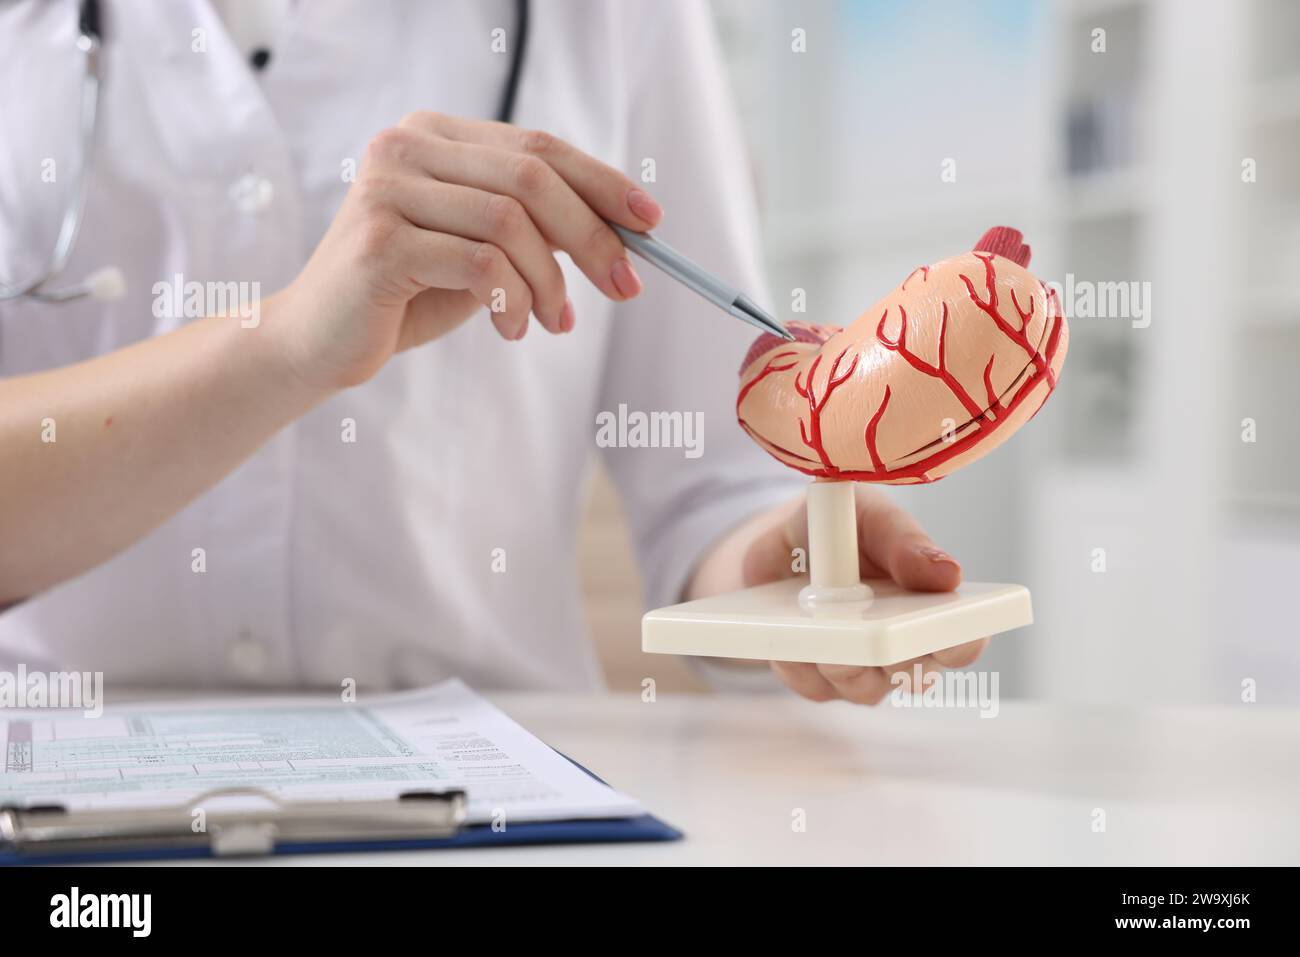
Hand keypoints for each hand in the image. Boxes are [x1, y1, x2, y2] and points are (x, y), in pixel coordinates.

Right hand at [269, 112, 663, 389]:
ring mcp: (388, 189)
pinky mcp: (380, 242)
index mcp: (435, 136)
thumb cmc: (404, 296)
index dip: (601, 182)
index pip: (537, 147)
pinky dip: (513, 300)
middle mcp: (406, 147)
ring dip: (550, 282)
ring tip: (555, 322)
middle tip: (625, 286)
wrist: (317, 341)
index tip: (650, 222)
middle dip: (594, 236)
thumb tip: (620, 230)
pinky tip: (511, 328)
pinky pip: (480, 263)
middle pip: (532, 178)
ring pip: (510, 222)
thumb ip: (532, 230)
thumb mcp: (479, 253)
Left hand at [687, 486, 986, 703]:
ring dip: (840, 658)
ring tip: (819, 627)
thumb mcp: (869, 516)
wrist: (779, 544)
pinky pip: (814, 685)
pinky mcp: (819, 681)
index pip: (963, 640)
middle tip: (868, 632)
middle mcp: (906, 648)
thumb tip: (947, 573)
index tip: (943, 630)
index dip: (961, 641)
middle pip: (914, 675)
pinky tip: (788, 633)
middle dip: (890, 653)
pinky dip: (799, 660)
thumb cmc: (840, 529)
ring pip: (863, 687)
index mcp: (933, 606)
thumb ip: (903, 540)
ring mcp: (864, 671)